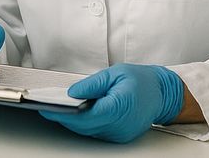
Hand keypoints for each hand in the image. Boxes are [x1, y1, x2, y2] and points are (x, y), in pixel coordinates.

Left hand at [40, 64, 184, 142]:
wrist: (162, 94)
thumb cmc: (141, 81)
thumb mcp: (115, 73)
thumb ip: (92, 84)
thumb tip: (72, 93)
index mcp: (120, 107)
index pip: (86, 116)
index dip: (64, 115)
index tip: (47, 109)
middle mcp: (120, 125)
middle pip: (85, 126)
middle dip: (63, 118)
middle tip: (45, 107)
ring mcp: (121, 133)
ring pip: (89, 131)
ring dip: (72, 121)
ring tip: (54, 109)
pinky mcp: (120, 135)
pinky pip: (96, 131)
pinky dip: (83, 123)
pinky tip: (73, 113)